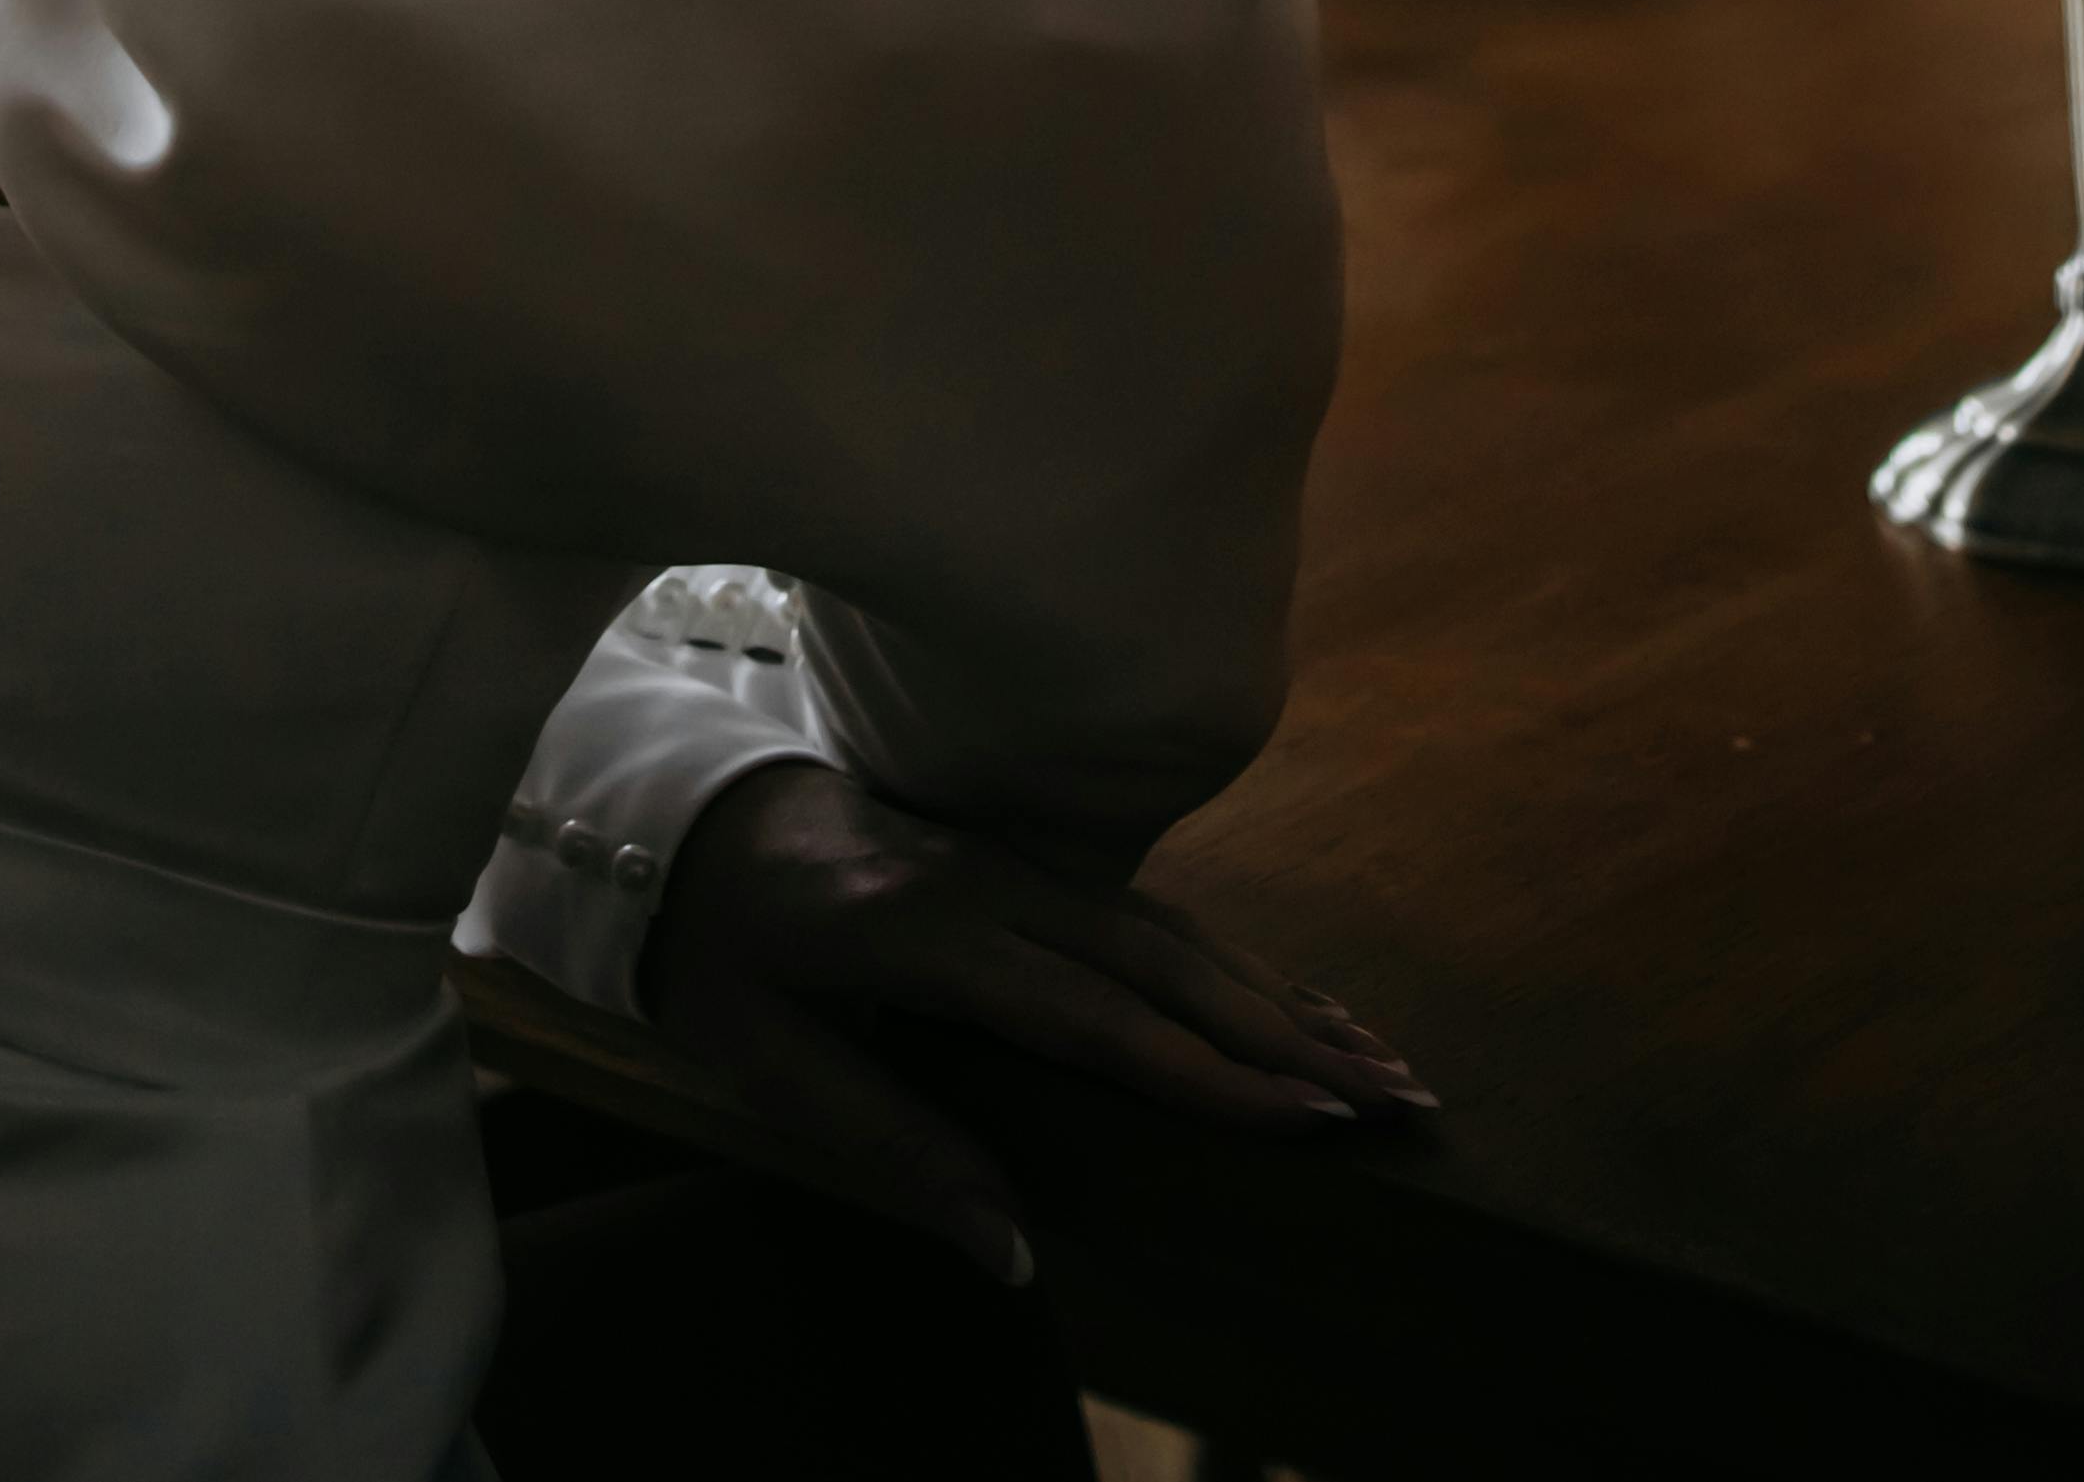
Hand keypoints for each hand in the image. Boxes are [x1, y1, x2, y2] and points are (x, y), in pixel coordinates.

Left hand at [643, 755, 1432, 1283]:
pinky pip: (1147, 916)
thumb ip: (895, 1155)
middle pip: (1162, 961)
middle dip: (1288, 1033)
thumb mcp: (769, 1072)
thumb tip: (1016, 1258)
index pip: (1092, 1014)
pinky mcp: (1026, 863)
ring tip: (1378, 1059)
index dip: (1204, 1069)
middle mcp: (990, 885)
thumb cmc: (721, 964)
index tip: (1305, 1116)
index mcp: (922, 937)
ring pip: (1171, 932)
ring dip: (1280, 995)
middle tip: (1394, 1095)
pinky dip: (1233, 964)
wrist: (688, 826)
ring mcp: (1015, 862)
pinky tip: (1295, 1004)